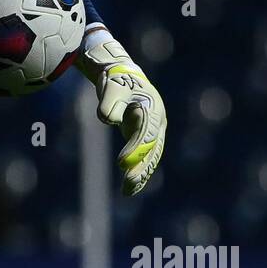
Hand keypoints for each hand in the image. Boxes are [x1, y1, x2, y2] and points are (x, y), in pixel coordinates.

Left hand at [78, 28, 166, 196]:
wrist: (124, 77)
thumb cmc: (117, 82)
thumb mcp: (112, 88)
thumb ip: (109, 102)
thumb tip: (108, 119)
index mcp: (152, 109)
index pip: (145, 133)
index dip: (135, 149)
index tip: (121, 163)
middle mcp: (157, 122)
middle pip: (152, 148)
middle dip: (140, 166)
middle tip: (127, 181)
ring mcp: (154, 131)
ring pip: (151, 157)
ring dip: (141, 174)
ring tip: (127, 190)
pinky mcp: (146, 138)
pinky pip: (146, 158)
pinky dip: (140, 173)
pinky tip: (130, 189)